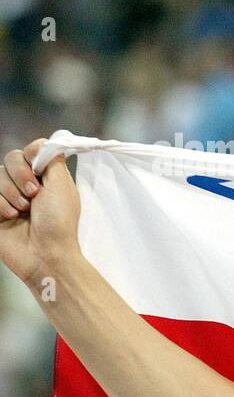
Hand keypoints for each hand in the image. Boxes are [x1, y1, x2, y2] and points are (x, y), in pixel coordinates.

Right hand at [0, 138, 81, 290]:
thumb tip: (47, 142)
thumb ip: (53, 160)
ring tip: (21, 212)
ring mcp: (7, 196)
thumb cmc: (59, 223)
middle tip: (33, 196)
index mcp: (45, 177)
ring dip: (10, 193)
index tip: (38, 172)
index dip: (30, 157)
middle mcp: (26, 184)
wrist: (44, 254)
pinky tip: (9, 218)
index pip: (29, 150)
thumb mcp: (62, 186)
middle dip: (20, 176)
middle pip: (10, 158)